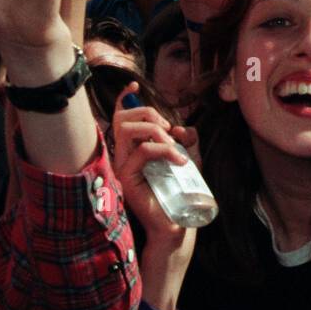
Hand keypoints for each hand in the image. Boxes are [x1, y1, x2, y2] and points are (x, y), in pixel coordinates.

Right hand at [111, 81, 197, 252]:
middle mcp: (123, 155)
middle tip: (168, 130)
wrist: (178, 222)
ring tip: (172, 145)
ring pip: (127, 129)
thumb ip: (185, 140)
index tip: (134, 87)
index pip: (122, 118)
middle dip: (149, 113)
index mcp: (134, 148)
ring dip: (154, 130)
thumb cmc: (180, 192)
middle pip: (123, 118)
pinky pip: (142, 151)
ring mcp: (122, 167)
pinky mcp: (128, 178)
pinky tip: (180, 161)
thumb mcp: (188, 158)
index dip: (125, 99)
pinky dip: (164, 149)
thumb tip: (182, 128)